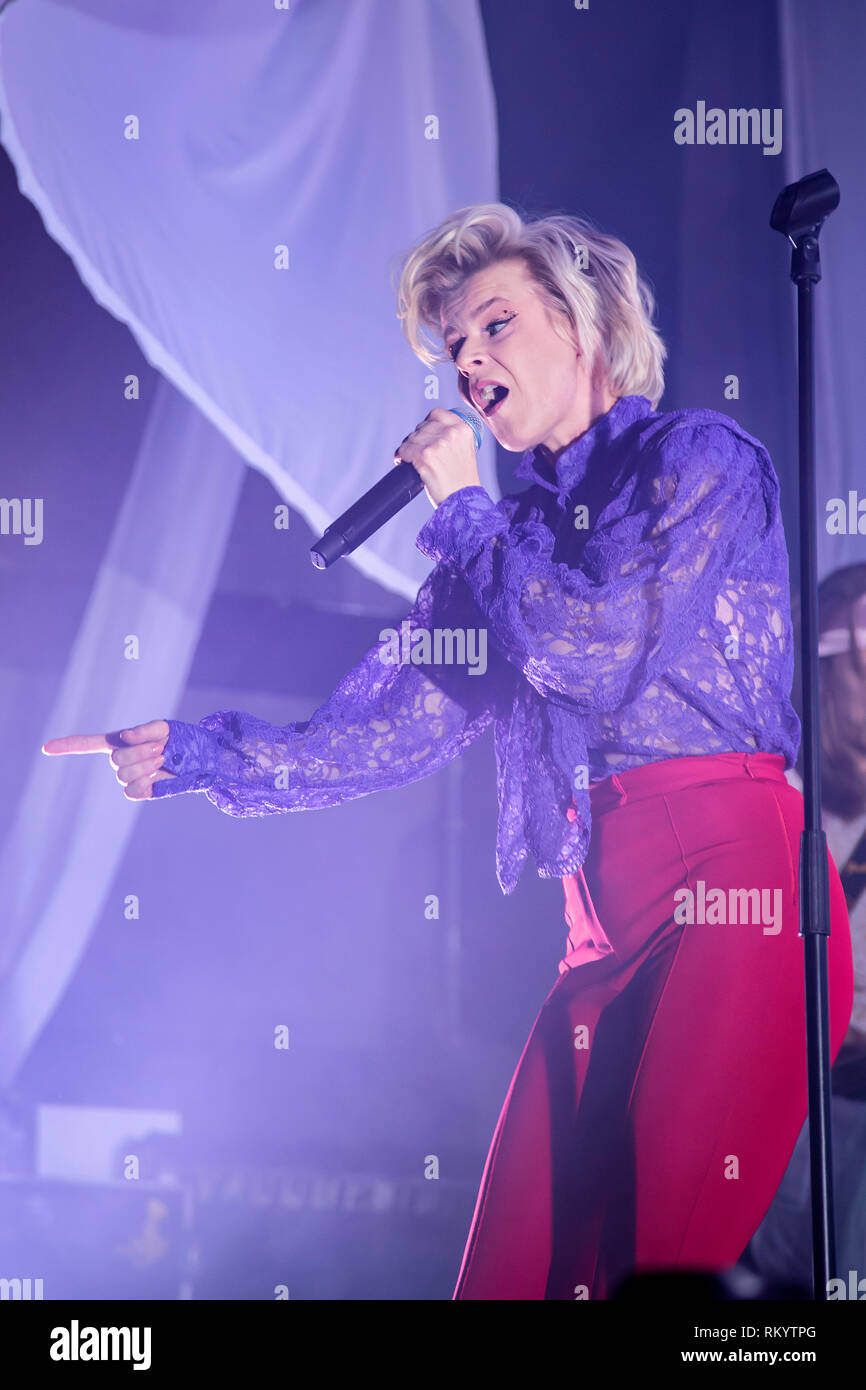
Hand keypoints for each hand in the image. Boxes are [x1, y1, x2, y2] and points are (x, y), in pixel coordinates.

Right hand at [41, 720, 175, 799]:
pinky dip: (145, 782)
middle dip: (139, 753)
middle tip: (160, 749)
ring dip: (145, 766)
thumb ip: (144, 730)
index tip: (46, 748)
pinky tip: (157, 776)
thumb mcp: (164, 728)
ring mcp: (130, 777)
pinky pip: (131, 792)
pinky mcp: (141, 791)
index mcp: (120, 742)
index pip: (88, 744)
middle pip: (114, 760)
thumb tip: (123, 737)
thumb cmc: (181, 739)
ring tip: (163, 759)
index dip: (67, 745)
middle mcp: (120, 759)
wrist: (201, 759)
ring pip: (123, 775)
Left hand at [394, 407, 481, 506]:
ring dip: (408, 449)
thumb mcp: (465, 451)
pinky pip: (405, 450)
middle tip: (417, 452)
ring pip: (411, 438)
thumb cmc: (463, 481)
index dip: (427, 424)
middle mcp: (451, 433)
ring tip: (411, 459)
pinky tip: (404, 462)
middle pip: (422, 427)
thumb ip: (452, 438)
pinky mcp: (424, 455)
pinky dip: (402, 457)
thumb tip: (429, 433)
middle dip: (417, 439)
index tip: (424, 433)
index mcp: (463, 429)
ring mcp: (437, 444)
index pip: (437, 414)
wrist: (464, 500)